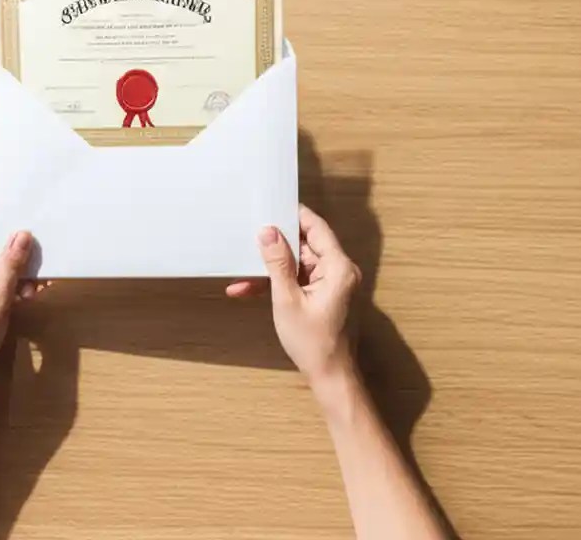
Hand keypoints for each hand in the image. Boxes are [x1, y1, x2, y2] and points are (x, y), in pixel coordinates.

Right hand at [227, 205, 360, 393]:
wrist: (330, 376)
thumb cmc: (314, 342)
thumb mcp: (287, 300)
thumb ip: (278, 264)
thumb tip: (268, 232)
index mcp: (338, 268)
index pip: (317, 228)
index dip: (295, 215)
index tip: (273, 205)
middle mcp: (339, 271)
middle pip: (305, 245)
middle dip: (276, 244)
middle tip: (250, 235)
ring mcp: (331, 284)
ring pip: (297, 264)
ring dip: (270, 269)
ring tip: (242, 270)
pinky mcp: (323, 295)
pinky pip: (298, 280)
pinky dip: (277, 284)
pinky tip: (248, 289)